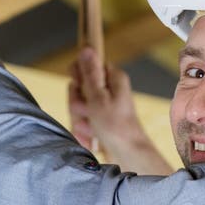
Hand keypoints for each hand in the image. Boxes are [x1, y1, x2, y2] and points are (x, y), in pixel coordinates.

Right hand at [68, 47, 172, 174]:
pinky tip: (91, 138)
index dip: (77, 78)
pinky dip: (84, 131)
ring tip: (91, 129)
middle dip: (77, 104)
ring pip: (77, 106)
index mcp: (112, 78)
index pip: (84, 65)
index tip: (80, 89)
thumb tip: (86, 48)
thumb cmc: (116, 128)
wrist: (128, 155)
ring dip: (80, 120)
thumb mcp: (98, 98)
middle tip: (87, 114)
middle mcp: (108, 89)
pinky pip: (82, 121)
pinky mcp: (99, 120)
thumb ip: (90, 74)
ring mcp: (103, 106)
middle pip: (78, 87)